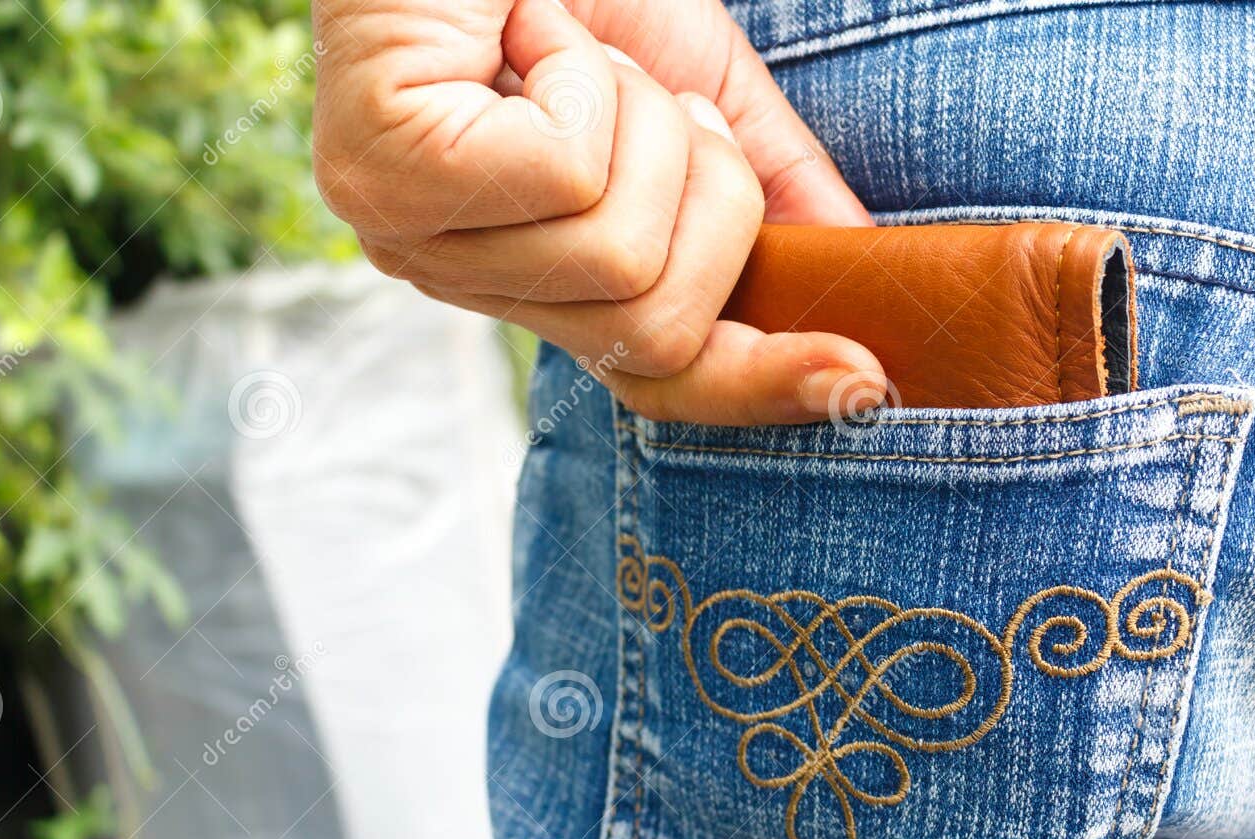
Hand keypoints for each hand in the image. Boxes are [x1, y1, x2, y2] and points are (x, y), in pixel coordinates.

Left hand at [312, 0, 885, 424]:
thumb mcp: (701, 89)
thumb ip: (769, 182)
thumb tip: (856, 258)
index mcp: (534, 276)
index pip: (651, 382)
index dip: (759, 387)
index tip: (864, 378)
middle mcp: (466, 281)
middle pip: (655, 331)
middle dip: (709, 196)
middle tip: (660, 100)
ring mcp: (416, 241)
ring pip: (618, 259)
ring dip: (643, 122)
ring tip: (580, 53)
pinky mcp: (390, 177)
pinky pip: (565, 175)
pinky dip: (584, 78)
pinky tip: (529, 32)